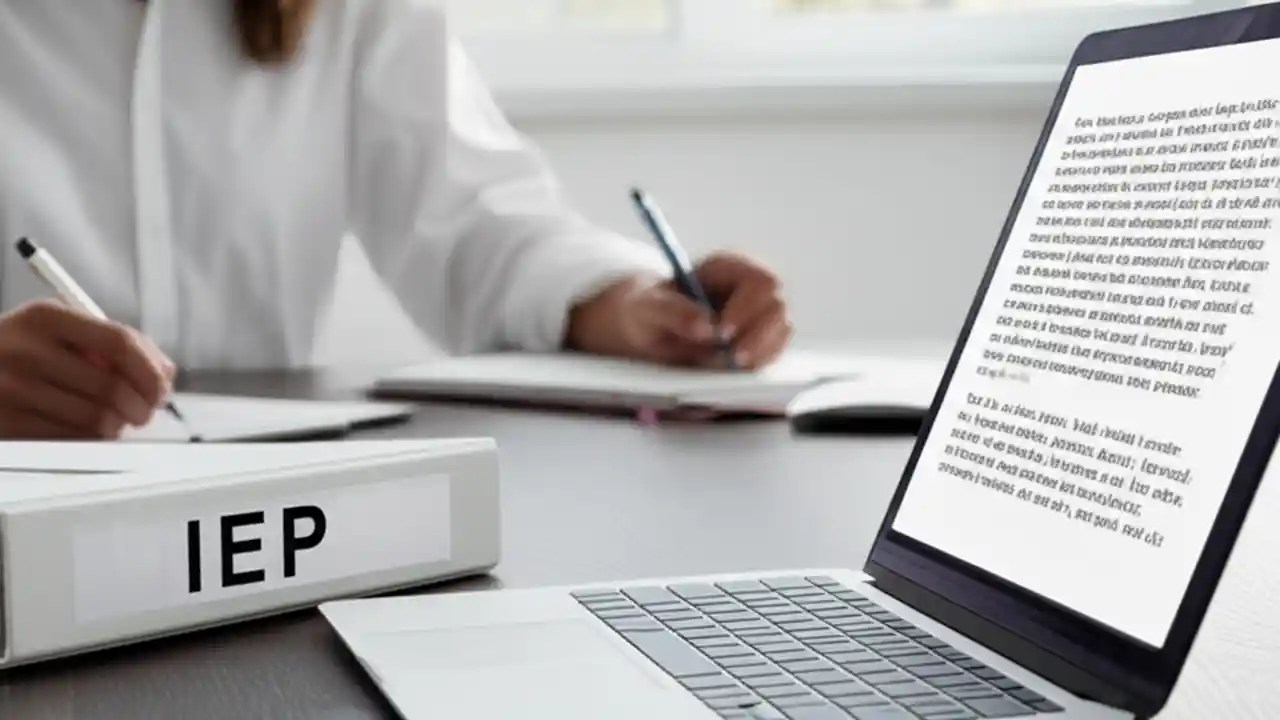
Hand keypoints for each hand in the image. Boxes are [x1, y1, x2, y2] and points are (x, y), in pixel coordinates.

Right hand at [0, 301, 176, 438]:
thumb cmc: (21, 350)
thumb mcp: (55, 330)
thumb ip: (108, 343)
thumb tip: (164, 373)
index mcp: (46, 317)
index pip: (119, 342)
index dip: (150, 370)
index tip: (162, 388)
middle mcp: (26, 350)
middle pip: (112, 387)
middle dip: (140, 406)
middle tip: (143, 412)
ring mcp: (12, 389)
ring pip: (96, 419)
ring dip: (116, 425)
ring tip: (112, 419)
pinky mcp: (6, 424)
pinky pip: (72, 440)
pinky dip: (90, 439)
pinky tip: (85, 430)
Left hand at [566, 252, 791, 369]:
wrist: (649, 327)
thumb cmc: (647, 309)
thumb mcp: (648, 307)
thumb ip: (673, 311)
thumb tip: (706, 326)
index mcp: (730, 265)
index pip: (761, 282)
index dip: (747, 308)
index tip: (721, 333)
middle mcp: (753, 286)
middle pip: (778, 308)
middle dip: (755, 338)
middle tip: (728, 359)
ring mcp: (762, 312)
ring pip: (780, 333)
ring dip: (754, 354)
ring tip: (717, 362)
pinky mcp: (763, 338)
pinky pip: (773, 353)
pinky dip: (754, 364)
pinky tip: (727, 367)